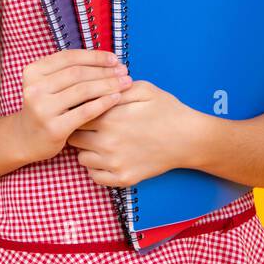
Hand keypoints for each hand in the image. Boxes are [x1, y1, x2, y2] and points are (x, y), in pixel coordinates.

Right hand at [10, 49, 132, 162]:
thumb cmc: (46, 107)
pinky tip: (117, 98)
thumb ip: (68, 71)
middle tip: (124, 71)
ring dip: (108, 84)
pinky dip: (103, 103)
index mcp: (33, 72)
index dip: (94, 57)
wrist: (26, 139)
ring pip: (83, 90)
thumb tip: (106, 60)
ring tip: (125, 83)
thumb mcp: (48, 84)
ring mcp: (43, 109)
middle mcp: (34, 89)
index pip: (69, 57)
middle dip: (104, 71)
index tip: (114, 59)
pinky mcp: (54, 128)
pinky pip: (85, 111)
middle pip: (77, 73)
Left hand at [67, 79, 197, 187]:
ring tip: (100, 142)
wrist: (189, 139)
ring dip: (87, 150)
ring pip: (81, 158)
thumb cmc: (167, 110)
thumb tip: (96, 85)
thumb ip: (115, 87)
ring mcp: (114, 164)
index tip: (86, 110)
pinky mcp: (123, 179)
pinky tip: (107, 158)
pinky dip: (96, 168)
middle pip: (74, 137)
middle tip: (92, 127)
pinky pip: (94, 177)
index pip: (76, 115)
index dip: (79, 112)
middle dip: (79, 130)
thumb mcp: (144, 88)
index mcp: (109, 119)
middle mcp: (107, 143)